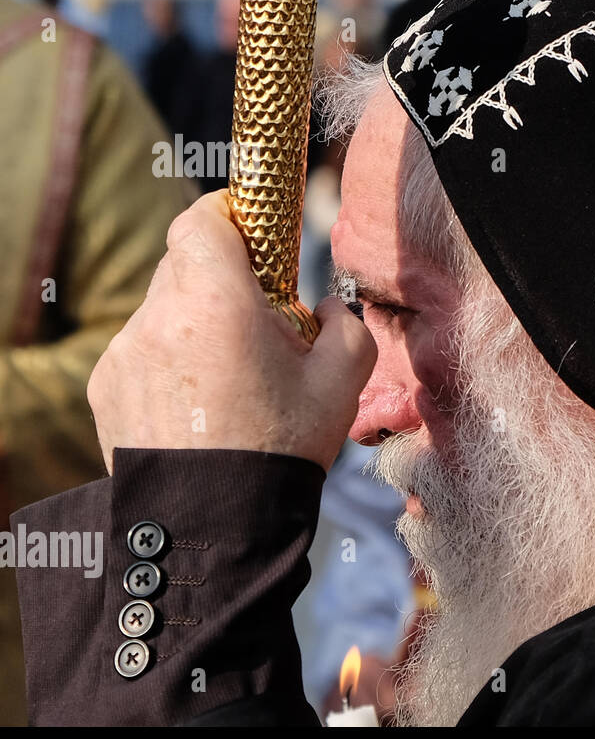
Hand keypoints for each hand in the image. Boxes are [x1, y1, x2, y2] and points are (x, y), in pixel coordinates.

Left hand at [88, 191, 376, 473]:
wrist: (217, 525)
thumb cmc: (282, 448)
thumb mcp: (343, 382)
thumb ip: (345, 325)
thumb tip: (328, 309)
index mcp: (217, 300)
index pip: (203, 218)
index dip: (230, 213)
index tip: (256, 230)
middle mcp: (159, 316)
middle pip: (185, 263)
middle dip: (223, 278)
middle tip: (260, 318)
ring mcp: (125, 352)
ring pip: (164, 309)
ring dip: (196, 323)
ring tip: (231, 377)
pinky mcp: (105, 386)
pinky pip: (142, 350)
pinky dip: (170, 360)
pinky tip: (200, 405)